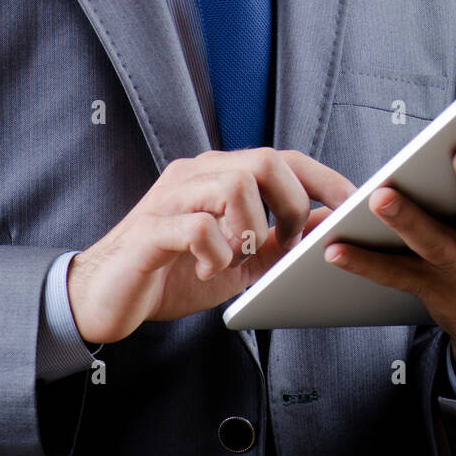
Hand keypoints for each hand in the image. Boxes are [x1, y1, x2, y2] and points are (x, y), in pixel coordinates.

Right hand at [68, 148, 354, 343]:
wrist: (103, 297)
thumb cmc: (173, 274)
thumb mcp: (239, 261)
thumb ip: (278, 240)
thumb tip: (326, 223)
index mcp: (218, 176)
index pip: (280, 157)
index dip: (321, 179)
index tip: (352, 205)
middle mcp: (195, 175)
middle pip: (263, 161)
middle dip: (289, 205)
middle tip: (281, 244)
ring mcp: (170, 198)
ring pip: (234, 186)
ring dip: (251, 231)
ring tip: (236, 260)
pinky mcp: (150, 230)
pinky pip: (198, 227)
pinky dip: (215, 253)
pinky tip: (205, 270)